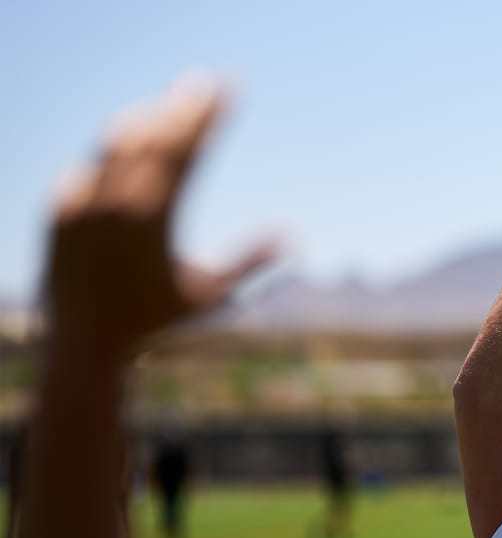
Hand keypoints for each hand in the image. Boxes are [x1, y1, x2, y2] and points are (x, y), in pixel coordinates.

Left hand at [44, 76, 276, 359]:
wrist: (85, 342)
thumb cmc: (157, 320)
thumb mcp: (211, 295)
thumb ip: (251, 263)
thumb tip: (294, 240)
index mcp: (153, 222)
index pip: (186, 152)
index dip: (209, 119)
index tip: (228, 91)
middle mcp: (112, 206)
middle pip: (153, 137)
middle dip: (183, 107)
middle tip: (205, 82)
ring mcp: (80, 204)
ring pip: (116, 143)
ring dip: (149, 120)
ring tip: (172, 104)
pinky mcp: (58, 209)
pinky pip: (90, 166)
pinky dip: (115, 149)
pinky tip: (135, 138)